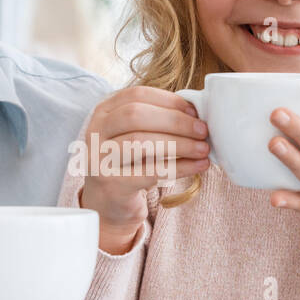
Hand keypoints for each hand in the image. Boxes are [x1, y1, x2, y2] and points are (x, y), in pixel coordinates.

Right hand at [78, 86, 209, 254]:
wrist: (109, 203)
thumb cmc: (130, 163)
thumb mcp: (135, 135)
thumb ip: (157, 120)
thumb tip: (196, 114)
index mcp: (103, 112)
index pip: (136, 95)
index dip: (169, 101)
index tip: (195, 112)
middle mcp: (95, 132)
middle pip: (136, 115)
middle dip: (175, 121)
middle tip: (203, 130)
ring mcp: (99, 159)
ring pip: (141, 143)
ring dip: (180, 144)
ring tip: (203, 149)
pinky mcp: (112, 185)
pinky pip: (151, 172)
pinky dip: (180, 167)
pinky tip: (199, 166)